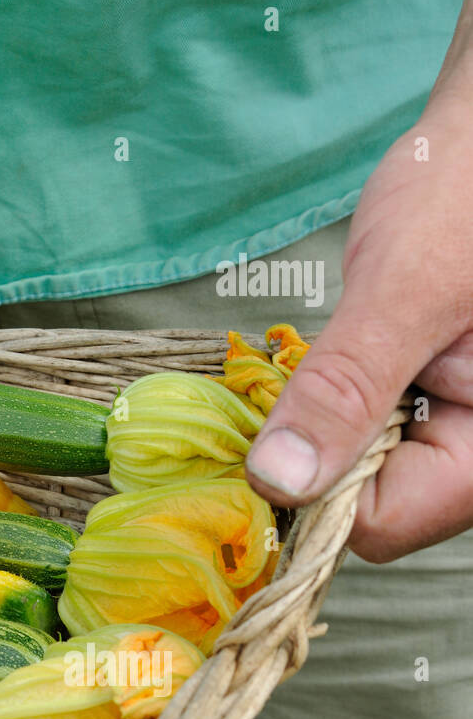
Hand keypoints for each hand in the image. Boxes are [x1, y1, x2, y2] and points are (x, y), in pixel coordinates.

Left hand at [245, 98, 472, 561]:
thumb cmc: (466, 194)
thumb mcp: (404, 290)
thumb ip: (346, 389)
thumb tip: (279, 482)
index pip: (380, 524)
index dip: (311, 484)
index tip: (266, 427)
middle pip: (368, 506)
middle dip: (316, 449)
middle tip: (308, 368)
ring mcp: (459, 431)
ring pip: (360, 473)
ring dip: (322, 423)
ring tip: (343, 347)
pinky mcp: (435, 406)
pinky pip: (366, 435)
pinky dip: (337, 402)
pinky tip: (345, 353)